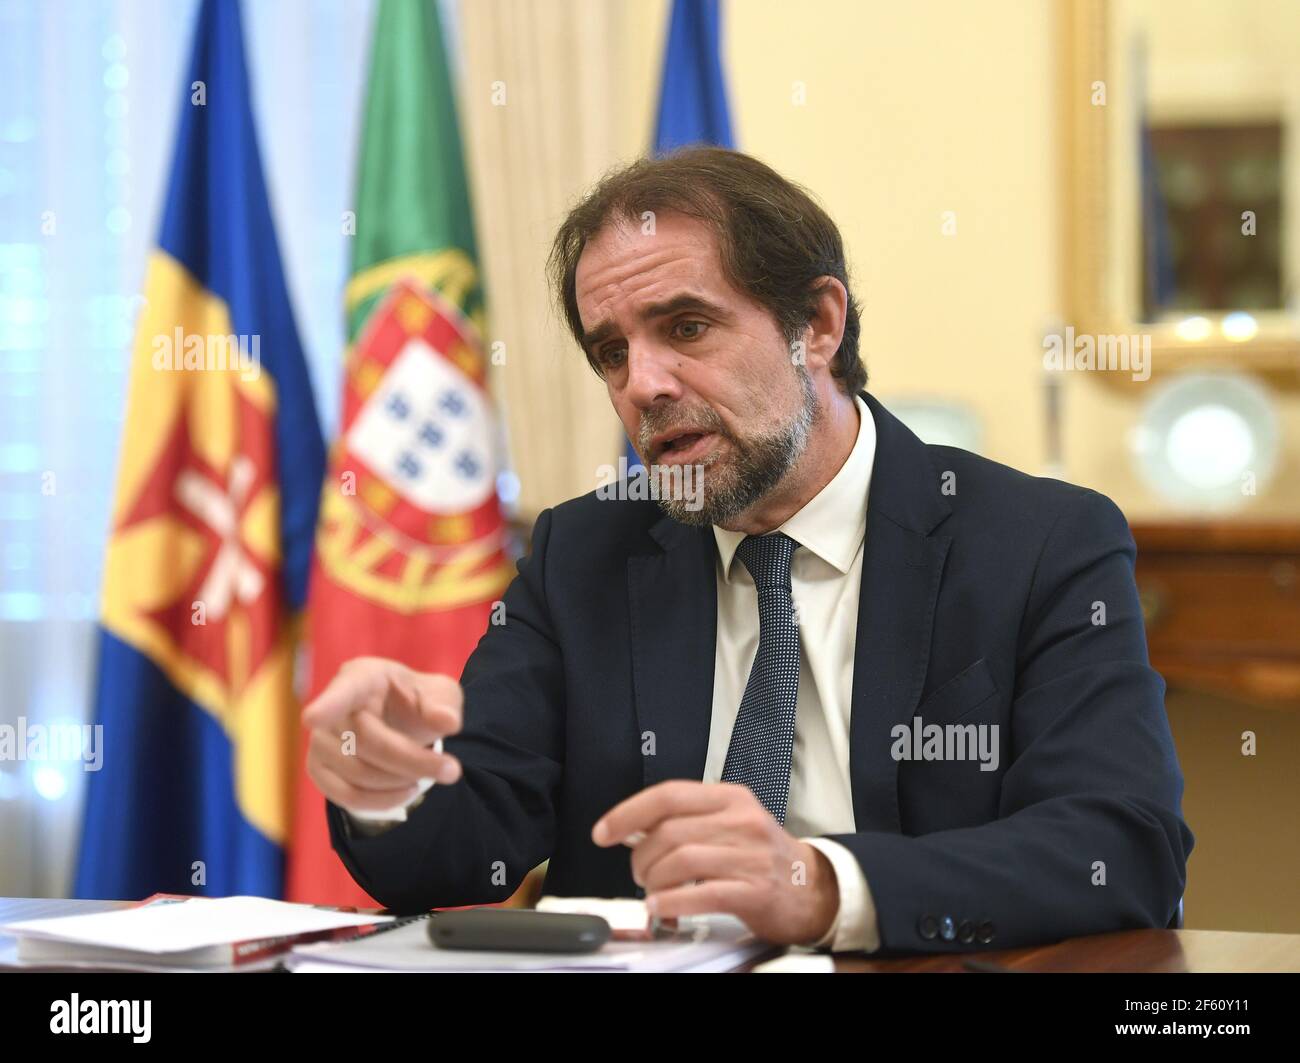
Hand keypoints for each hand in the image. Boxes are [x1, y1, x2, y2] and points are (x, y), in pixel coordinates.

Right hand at [303, 656, 463, 813]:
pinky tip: (405, 791)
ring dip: (400, 782)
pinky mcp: (318, 768)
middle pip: (367, 742)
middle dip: (414, 761)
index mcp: (362, 677)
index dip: (328, 705)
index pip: (343, 691)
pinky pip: (345, 796)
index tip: (312, 718)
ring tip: (427, 774)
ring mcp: (319, 739)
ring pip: (358, 773)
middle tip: (452, 770)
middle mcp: (333, 707)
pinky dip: (381, 801)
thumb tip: (448, 722)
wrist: (400, 721)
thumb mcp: (440, 694)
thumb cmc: (417, 702)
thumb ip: (444, 704)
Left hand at [591, 781, 839, 945]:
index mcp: (730, 798)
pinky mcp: (755, 891)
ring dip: (654, 881)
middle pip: (670, 832)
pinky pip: (702, 894)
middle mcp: (741, 821)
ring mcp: (750, 856)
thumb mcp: (730, 823)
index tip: (604, 832)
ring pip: (681, 861)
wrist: (813, 888)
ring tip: (652, 892)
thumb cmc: (763, 857)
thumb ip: (688, 821)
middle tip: (639, 873)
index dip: (629, 813)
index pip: (669, 795)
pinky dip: (672, 902)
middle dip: (641, 857)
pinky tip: (662, 908)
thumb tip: (633, 829)